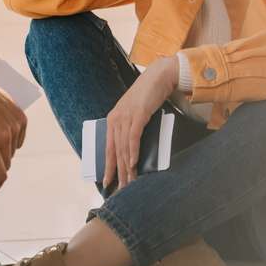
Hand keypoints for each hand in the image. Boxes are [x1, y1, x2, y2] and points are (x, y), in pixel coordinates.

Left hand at [103, 56, 178, 190]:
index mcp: (113, 119)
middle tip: (120, 189)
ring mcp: (126, 116)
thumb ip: (132, 128)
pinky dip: (132, 151)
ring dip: (126, 166)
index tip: (107, 182)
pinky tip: (134, 163)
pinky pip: (133, 137)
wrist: (158, 77)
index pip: (108, 148)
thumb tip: (134, 149)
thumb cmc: (149, 96)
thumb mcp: (136, 113)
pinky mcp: (137, 114)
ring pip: (123, 146)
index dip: (108, 166)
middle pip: (115, 150)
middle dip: (117, 171)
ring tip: (129, 180)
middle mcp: (116, 118)